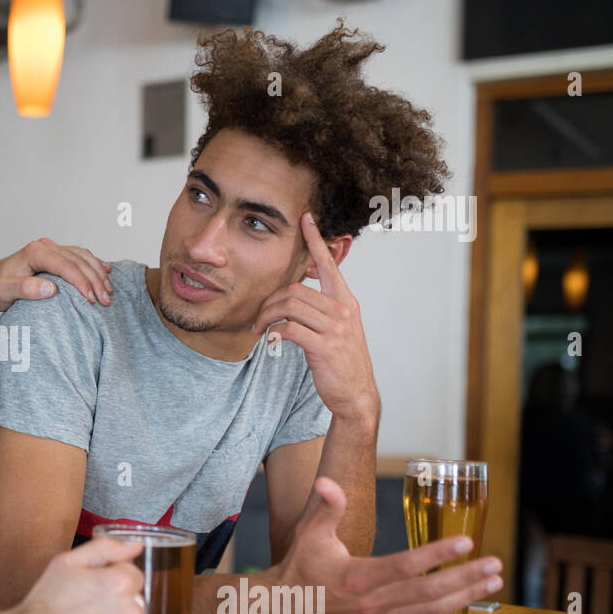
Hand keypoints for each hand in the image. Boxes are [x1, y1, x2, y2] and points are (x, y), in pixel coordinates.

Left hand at [0, 238, 112, 322]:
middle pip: (78, 261)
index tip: (91, 299)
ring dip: (98, 274)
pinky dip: (95, 265)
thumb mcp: (5, 292)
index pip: (65, 265)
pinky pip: (81, 256)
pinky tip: (106, 273)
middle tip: (106, 300)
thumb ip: (25, 289)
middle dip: (95, 281)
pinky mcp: (56, 254)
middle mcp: (45, 246)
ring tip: (109, 292)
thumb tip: (51, 289)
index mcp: (35, 251)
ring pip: (83, 257)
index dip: (81, 282)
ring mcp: (52, 248)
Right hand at [0, 536, 144, 613]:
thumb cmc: (44, 605)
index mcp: (120, 584)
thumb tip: (136, 545)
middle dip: (116, 606)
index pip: (134, 577)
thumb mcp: (66, 563)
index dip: (111, 582)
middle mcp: (132, 613)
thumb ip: (105, 549)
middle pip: (135, 604)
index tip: (92, 592)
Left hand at [251, 213, 377, 423]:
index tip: (305, 219)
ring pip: (290, 307)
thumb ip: (322, 310)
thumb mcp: (337, 329)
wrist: (355, 394)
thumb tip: (293, 297)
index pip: (330, 264)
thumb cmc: (341, 361)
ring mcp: (335, 329)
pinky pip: (290, 329)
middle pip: (295, 289)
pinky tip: (270, 340)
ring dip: (266, 316)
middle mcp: (343, 310)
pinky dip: (274, 332)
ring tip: (258, 328)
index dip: (316, 241)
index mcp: (346, 301)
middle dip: (269, 301)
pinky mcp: (324, 347)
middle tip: (257, 317)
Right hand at [274, 477, 502, 613]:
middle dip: (465, 578)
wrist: (288, 609)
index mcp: (356, 577)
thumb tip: (328, 482)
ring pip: (431, 609)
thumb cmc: (302, 567)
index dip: (437, 554)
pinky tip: (466, 598)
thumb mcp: (309, 533)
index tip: (465, 543)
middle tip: (494, 565)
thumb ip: (326, 508)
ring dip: (465, 595)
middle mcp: (372, 603)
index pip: (405, 567)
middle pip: (428, 591)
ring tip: (493, 581)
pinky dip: (447, 609)